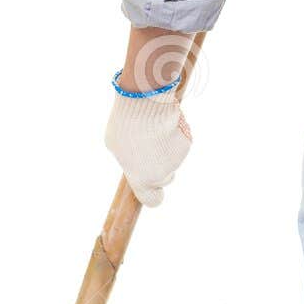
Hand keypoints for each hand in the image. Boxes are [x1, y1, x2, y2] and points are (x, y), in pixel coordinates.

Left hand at [105, 83, 191, 206]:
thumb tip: (134, 160)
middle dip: (160, 166)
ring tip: (152, 126)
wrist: (146, 102)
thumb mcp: (115, 144)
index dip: (153, 195)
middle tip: (149, 147)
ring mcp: (177, 159)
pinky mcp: (187, 142)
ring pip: (173, 157)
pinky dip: (174, 132)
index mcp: (142, 178)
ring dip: (165, 145)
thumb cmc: (125, 123)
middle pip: (165, 177)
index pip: (153, 200)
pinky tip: (164, 120)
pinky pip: (180, 141)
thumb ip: (127, 158)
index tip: (152, 191)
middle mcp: (163, 174)